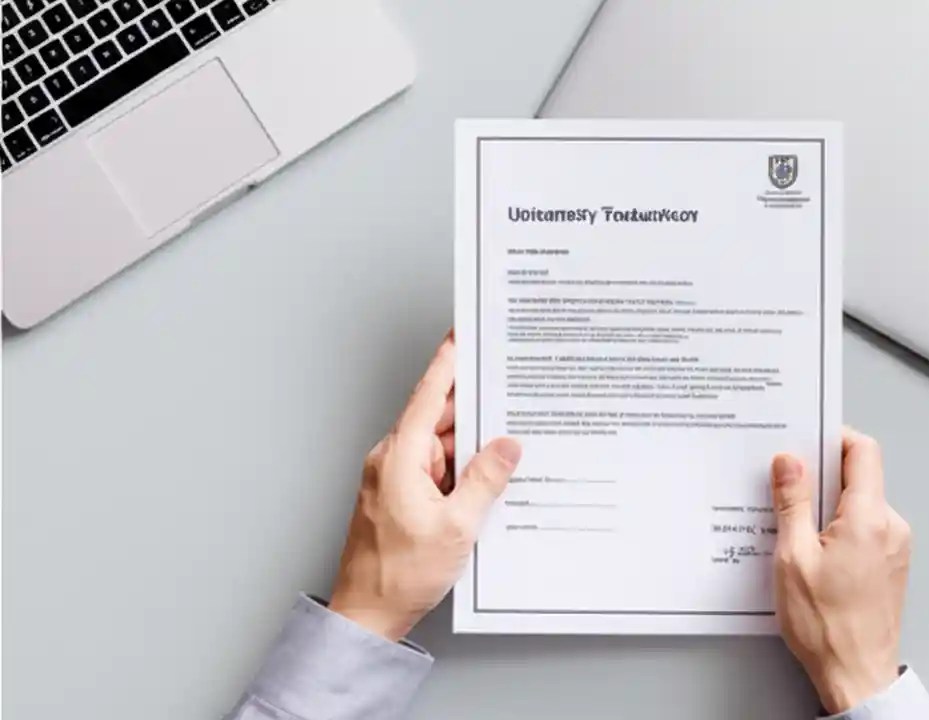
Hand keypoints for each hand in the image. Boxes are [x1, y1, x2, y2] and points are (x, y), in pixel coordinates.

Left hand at [329, 332, 521, 640]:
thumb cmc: (399, 575)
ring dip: (470, 444)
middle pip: (437, 417)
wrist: (366, 615)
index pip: (428, 395)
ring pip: (439, 445)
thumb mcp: (457, 527)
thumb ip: (485, 480)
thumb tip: (506, 447)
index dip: (448, 362)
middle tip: (506, 386)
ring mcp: (395, 480)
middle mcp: (392, 461)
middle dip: (473, 405)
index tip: (461, 334)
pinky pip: (435, 469)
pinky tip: (486, 478)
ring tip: (507, 441)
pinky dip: (460, 468)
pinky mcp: (400, 498)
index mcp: (400, 458)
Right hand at [771, 428, 911, 713]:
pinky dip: (838, 528)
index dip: (833, 438)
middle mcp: (890, 527)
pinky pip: (864, 528)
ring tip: (793, 529)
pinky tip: (810, 550)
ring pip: (860, 503)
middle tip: (786, 487)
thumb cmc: (826, 627)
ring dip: (827, 505)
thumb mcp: (792, 558)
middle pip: (860, 476)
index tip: (805, 440)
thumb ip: (792, 503)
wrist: (856, 675)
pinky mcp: (890, 563)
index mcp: (869, 518)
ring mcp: (895, 546)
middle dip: (821, 475)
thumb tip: (789, 462)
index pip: (863, 451)